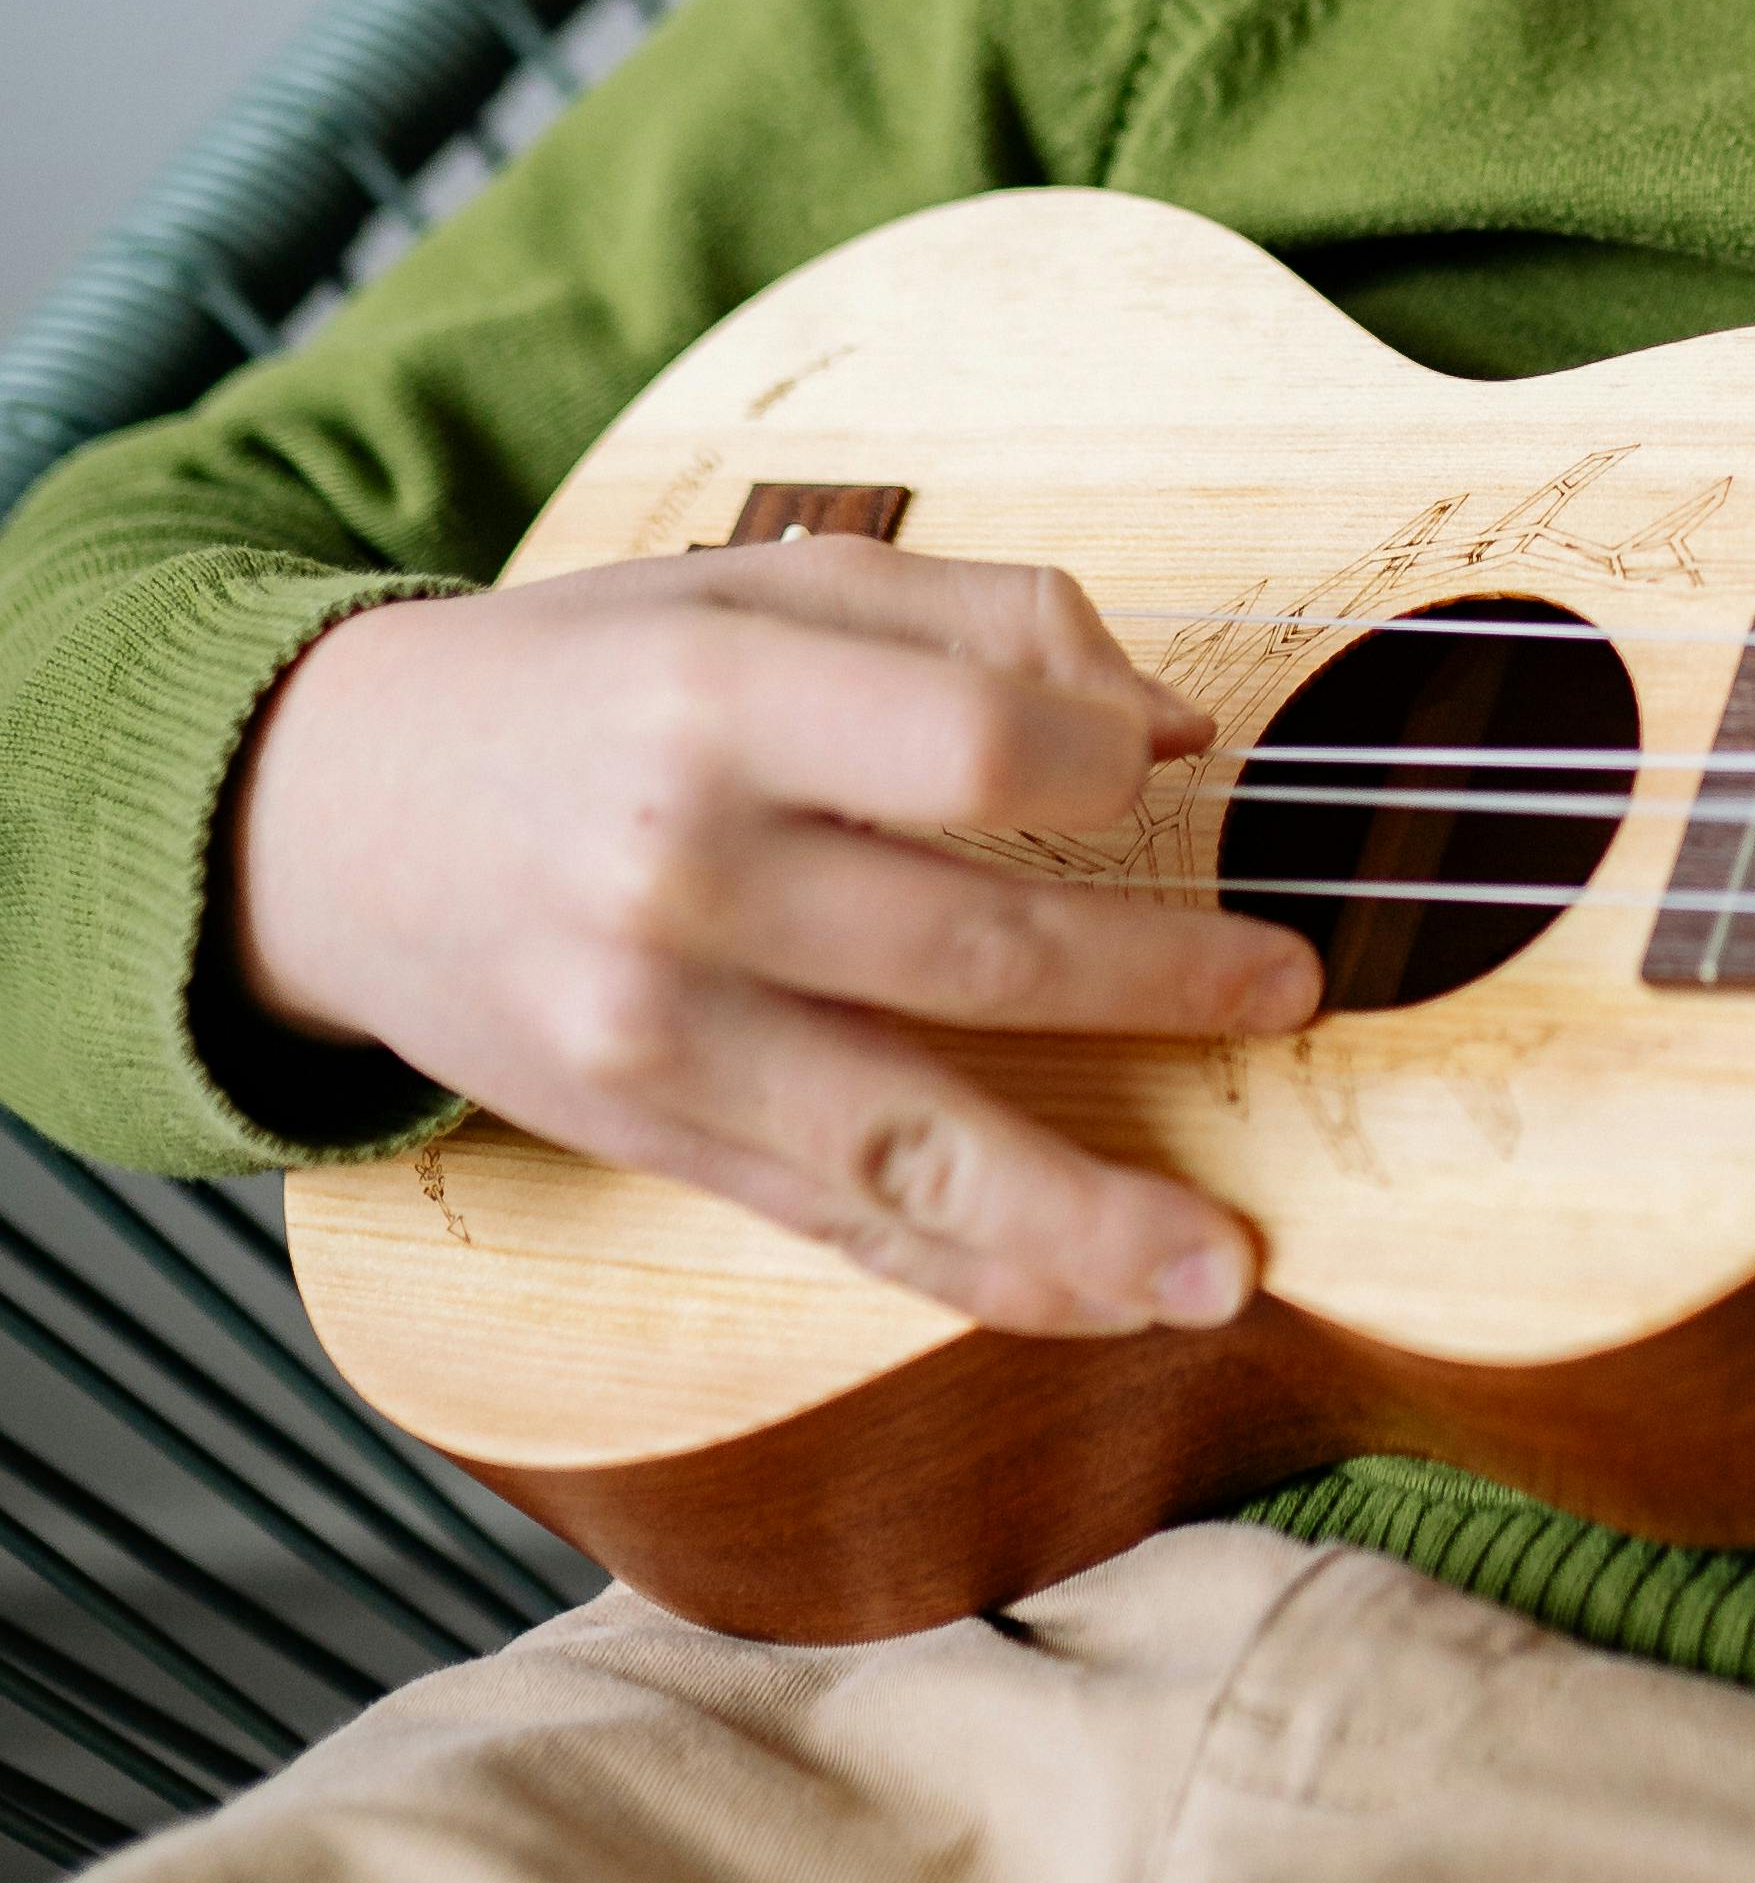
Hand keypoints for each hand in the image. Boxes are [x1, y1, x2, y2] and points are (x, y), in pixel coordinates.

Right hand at [229, 543, 1318, 1337]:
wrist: (330, 817)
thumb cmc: (586, 681)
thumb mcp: (757, 583)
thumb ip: (977, 622)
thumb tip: (1173, 724)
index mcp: (721, 699)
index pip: (979, 748)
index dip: (1104, 758)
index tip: (1158, 764)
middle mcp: (682, 877)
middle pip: (973, 949)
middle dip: (1160, 980)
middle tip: (1294, 989)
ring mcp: (658, 1031)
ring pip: (909, 1141)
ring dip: (1087, 1214)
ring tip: (1227, 1264)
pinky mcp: (646, 1137)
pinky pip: (838, 1223)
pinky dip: (977, 1274)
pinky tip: (1094, 1299)